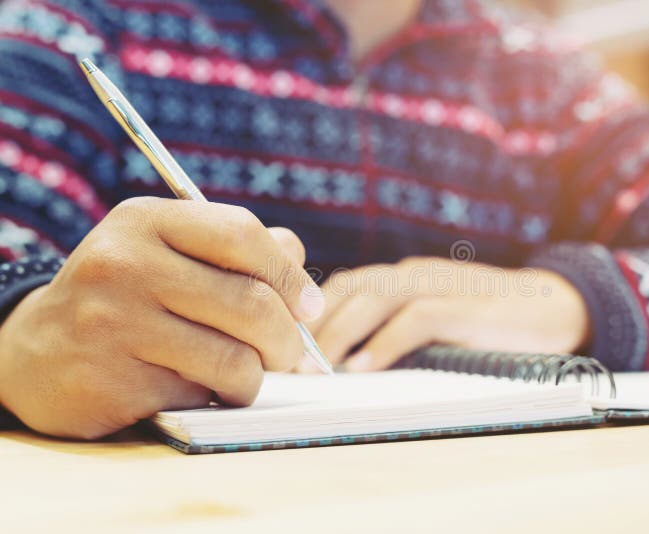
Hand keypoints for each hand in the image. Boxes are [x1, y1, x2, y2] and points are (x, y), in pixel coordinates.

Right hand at [0, 197, 323, 438]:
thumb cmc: (127, 297)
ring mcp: (113, 325)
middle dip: (287, 339)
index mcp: (146, 221)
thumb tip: (301, 272)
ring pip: (236, 360)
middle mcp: (124, 265)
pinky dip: (213, 398)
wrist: (36, 351)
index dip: (290, 275)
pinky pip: (201, 396)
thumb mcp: (169, 252)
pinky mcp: (110, 382)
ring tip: (240, 376)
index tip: (310, 307)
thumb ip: (240, 251)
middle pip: (251, 303)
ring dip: (254, 377)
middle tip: (289, 354)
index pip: (242, 233)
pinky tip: (191, 388)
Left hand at [303, 257, 589, 371]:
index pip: (343, 286)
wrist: (555, 307)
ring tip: (316, 368)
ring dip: (339, 334)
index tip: (285, 347)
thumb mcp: (435, 318)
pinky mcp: (467, 307)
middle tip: (291, 363)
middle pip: (350, 289)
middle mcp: (415, 274)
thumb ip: (396, 326)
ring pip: (375, 299)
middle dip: (314, 325)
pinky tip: (364, 366)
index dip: (310, 314)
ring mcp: (441, 286)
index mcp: (404, 276)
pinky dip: (385, 342)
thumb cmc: (488, 321)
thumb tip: (346, 359)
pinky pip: (417, 318)